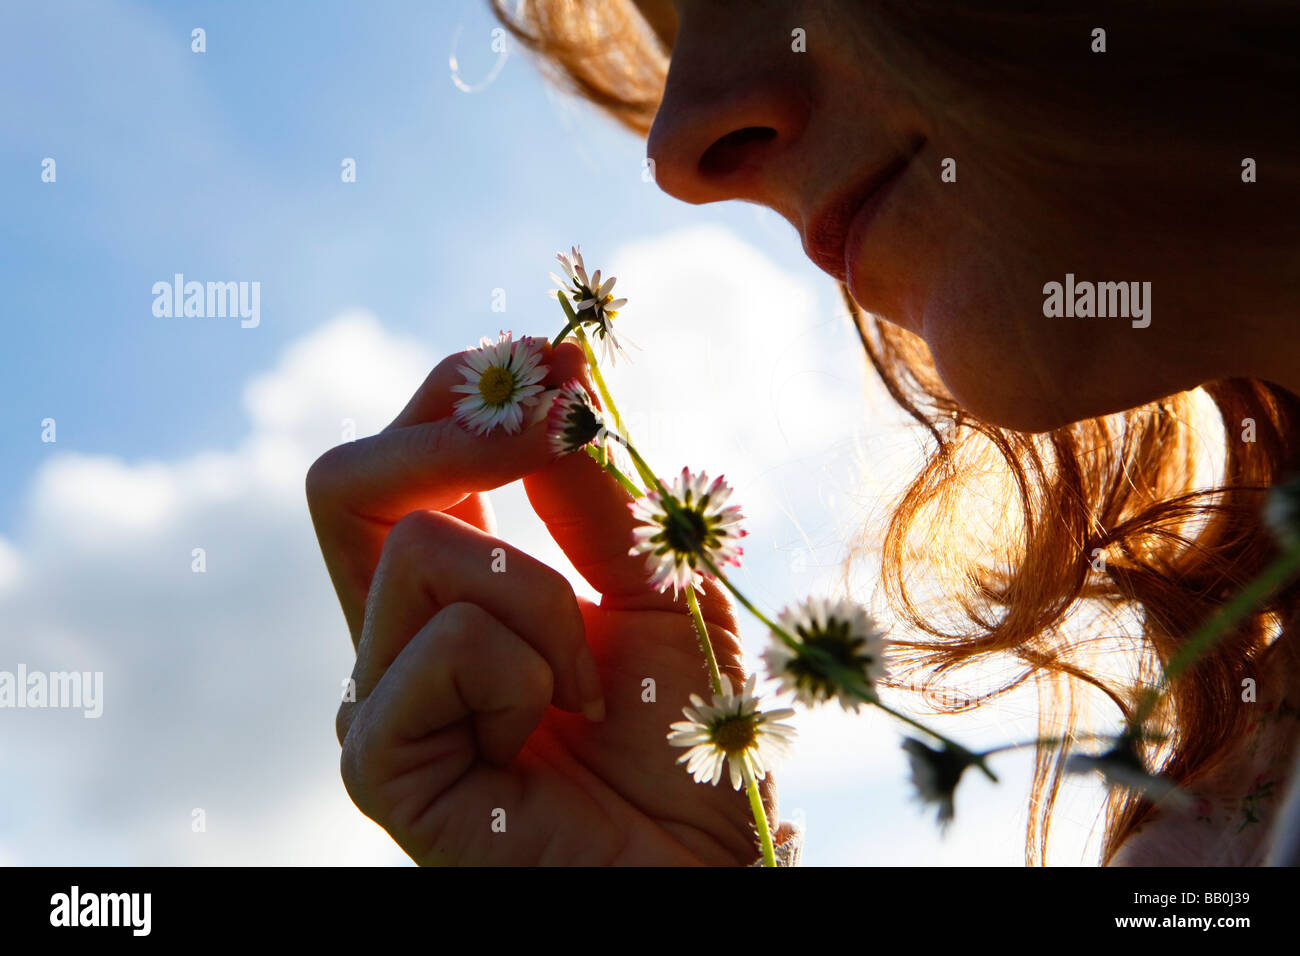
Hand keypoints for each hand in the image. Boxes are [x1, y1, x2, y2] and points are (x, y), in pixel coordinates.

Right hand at [306, 341, 777, 864]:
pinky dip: (527, 670)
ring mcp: (378, 695)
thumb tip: (548, 373)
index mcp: (455, 585)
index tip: (558, 358)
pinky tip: (546, 732)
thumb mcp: (651, 582)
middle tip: (555, 430)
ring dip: (543, 598)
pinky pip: (443, 643)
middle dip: (456, 433)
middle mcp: (398, 632)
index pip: (405, 453)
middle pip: (345, 482)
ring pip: (421, 550)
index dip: (464, 390)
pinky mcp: (377, 759)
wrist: (698, 859)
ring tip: (586, 683)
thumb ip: (591, 489)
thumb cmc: (680, 734)